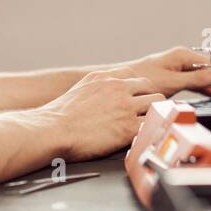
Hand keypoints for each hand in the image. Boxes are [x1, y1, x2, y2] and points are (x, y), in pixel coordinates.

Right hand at [41, 67, 164, 161]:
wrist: (52, 130)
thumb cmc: (59, 117)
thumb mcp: (78, 90)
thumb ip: (95, 89)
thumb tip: (100, 98)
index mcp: (104, 78)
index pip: (132, 75)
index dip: (137, 88)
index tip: (138, 97)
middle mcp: (117, 88)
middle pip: (149, 87)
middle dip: (149, 99)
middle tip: (148, 112)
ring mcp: (125, 107)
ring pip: (157, 102)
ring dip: (155, 112)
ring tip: (152, 123)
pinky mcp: (128, 127)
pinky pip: (153, 124)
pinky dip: (153, 129)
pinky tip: (149, 135)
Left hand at [122, 46, 210, 96]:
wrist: (122, 83)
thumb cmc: (142, 80)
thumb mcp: (173, 82)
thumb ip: (197, 79)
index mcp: (183, 55)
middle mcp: (182, 58)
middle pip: (209, 70)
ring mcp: (178, 67)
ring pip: (202, 77)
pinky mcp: (174, 76)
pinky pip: (193, 82)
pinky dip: (202, 89)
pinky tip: (209, 97)